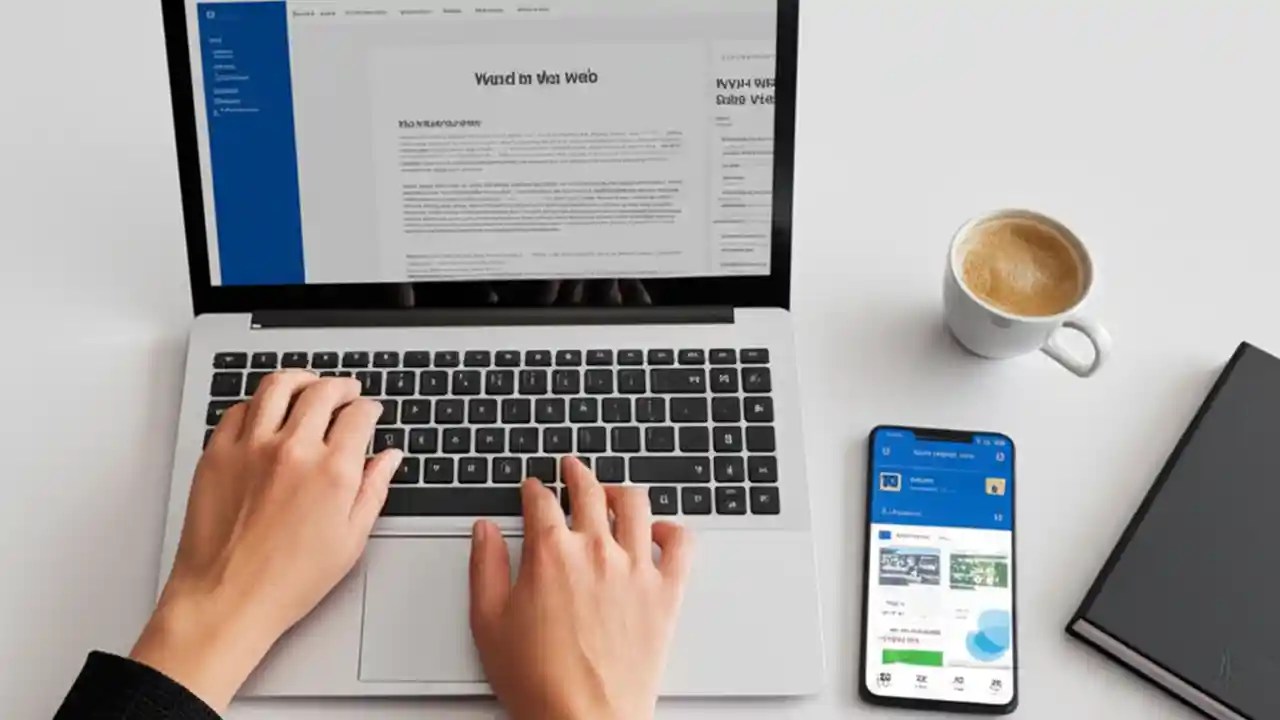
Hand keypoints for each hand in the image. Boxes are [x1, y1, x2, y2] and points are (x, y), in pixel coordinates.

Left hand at [131, 372, 400, 711]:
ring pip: (278, 386)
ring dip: (300, 379)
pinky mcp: (216, 454)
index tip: (369, 411)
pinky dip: (258, 403)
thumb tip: (388, 458)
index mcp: (332, 471)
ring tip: (308, 384)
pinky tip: (266, 411)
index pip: (358, 415)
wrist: (227, 599)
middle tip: (346, 391)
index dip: (369, 408)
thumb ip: (373, 489)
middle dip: (342, 386)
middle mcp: (292, 450)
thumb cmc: (287, 581)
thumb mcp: (350, 539)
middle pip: (322, 391)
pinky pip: (238, 410)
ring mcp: (250, 447)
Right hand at [470, 458, 692, 719]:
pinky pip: (680, 543)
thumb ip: (485, 566)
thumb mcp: (488, 621)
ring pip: (635, 504)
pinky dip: (671, 529)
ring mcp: (635, 568)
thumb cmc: (538, 680)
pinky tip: (658, 530)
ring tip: (611, 491)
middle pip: (588, 490)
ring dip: (619, 491)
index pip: (541, 499)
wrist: (584, 719)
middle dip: (575, 473)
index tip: (532, 488)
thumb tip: (484, 530)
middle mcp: (596, 550)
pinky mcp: (666, 591)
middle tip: (570, 468)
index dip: (533, 488)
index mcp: (550, 553)